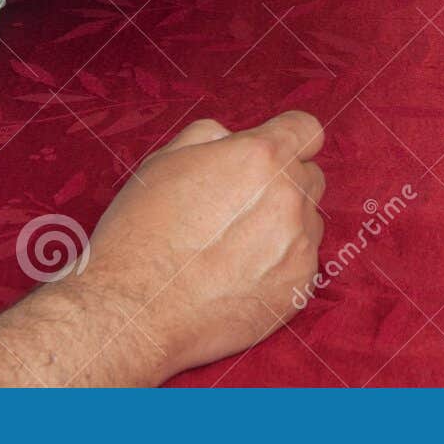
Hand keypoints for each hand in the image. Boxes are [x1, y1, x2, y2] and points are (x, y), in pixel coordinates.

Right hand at [71, 112, 325, 381]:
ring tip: (233, 247)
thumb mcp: (164, 162)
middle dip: (283, 183)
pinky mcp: (298, 288)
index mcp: (260, 157)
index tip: (273, 153)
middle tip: (239, 206)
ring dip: (284, 226)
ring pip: (308, 222)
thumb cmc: (141, 235)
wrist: (134, 314)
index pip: (306, 130)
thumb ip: (212, 138)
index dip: (288, 137)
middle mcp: (289, 197)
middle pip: (309, 176)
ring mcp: (299, 246)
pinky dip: (279, 266)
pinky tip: (239, 277)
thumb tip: (233, 140)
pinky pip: (302, 263)